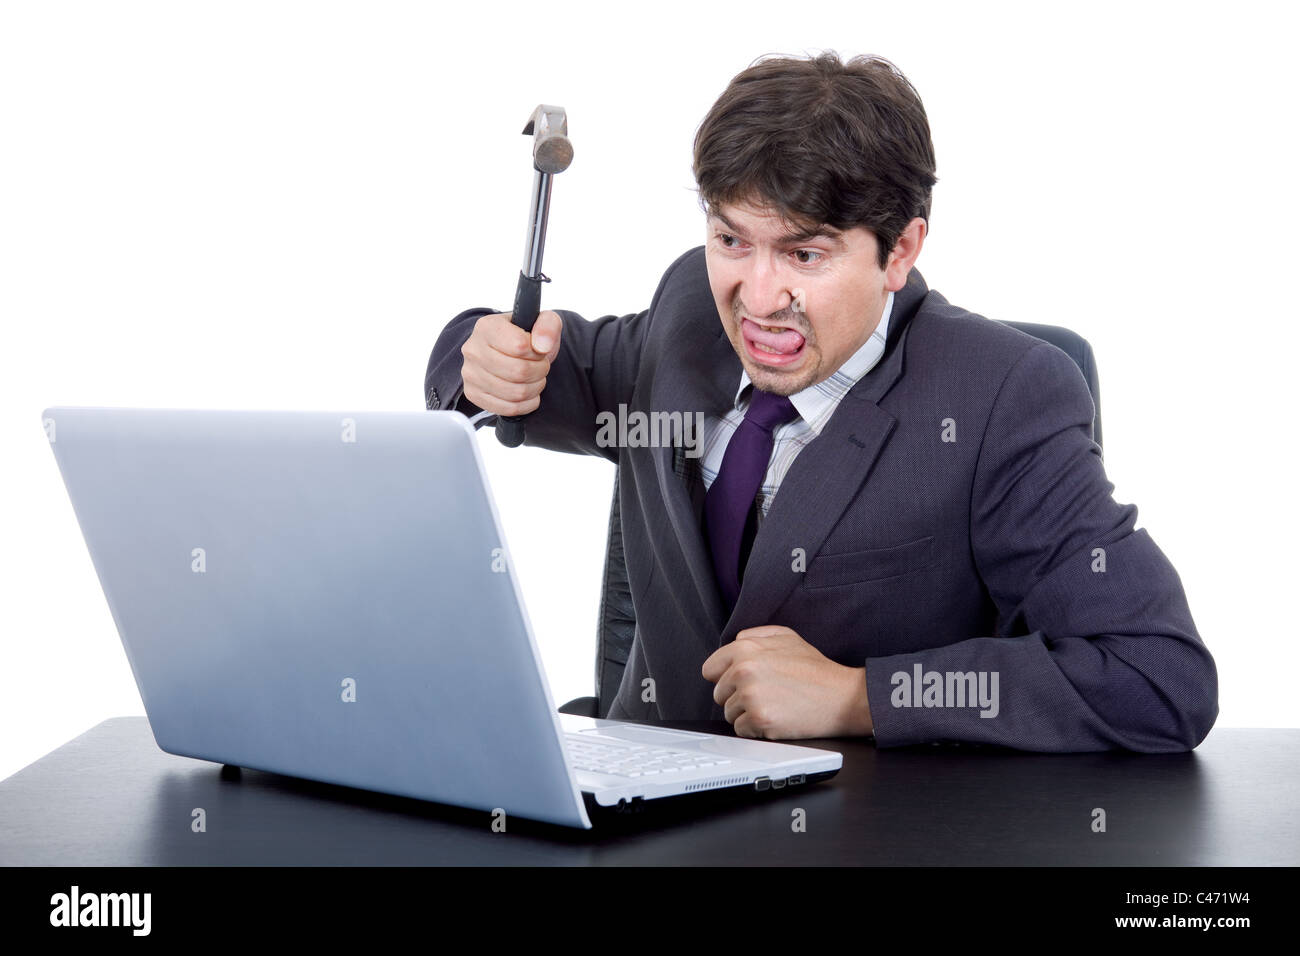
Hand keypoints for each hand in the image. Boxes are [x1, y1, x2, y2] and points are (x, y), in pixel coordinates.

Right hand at [460, 310, 562, 416]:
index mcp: (487, 327)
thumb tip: (543, 345)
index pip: (519, 346)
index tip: (538, 350)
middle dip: (539, 371)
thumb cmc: (525, 337)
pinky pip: (509, 408)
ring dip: (535, 388)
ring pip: (515, 393)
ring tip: (535, 378)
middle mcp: (473, 350)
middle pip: (518, 372)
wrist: (509, 352)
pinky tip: (528, 392)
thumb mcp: (542, 322)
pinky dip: (527, 404)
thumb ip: (548, 326)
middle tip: (541, 366)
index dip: (537, 352)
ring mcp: (470, 374)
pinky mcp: (473, 394)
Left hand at [701, 625, 872, 739]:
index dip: (725, 678)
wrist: (843, 697)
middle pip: (719, 694)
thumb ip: (755, 635)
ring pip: (729, 714)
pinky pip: (741, 730)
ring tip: (774, 706)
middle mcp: (743, 670)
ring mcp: (750, 696)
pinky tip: (776, 719)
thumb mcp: (787, 637)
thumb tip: (735, 641)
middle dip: (738, 697)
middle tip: (766, 695)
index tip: (741, 684)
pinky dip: (755, 730)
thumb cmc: (816, 670)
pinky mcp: (760, 719)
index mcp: (745, 649)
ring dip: (747, 714)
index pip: (710, 669)